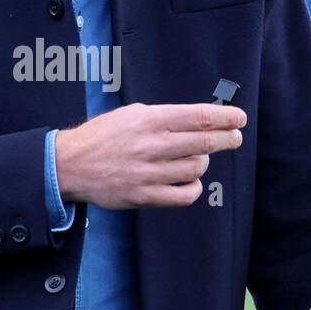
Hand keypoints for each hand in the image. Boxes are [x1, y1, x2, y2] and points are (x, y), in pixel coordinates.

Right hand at [54, 101, 246, 209]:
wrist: (71, 164)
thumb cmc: (103, 136)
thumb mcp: (131, 113)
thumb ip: (164, 117)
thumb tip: (200, 119)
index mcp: (149, 119)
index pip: (198, 117)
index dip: (225, 117)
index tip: (238, 118)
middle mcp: (151, 145)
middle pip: (205, 143)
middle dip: (227, 139)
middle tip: (235, 137)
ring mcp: (148, 172)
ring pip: (197, 168)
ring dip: (203, 162)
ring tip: (197, 158)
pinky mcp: (144, 196)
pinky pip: (184, 195)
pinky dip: (194, 187)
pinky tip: (190, 181)